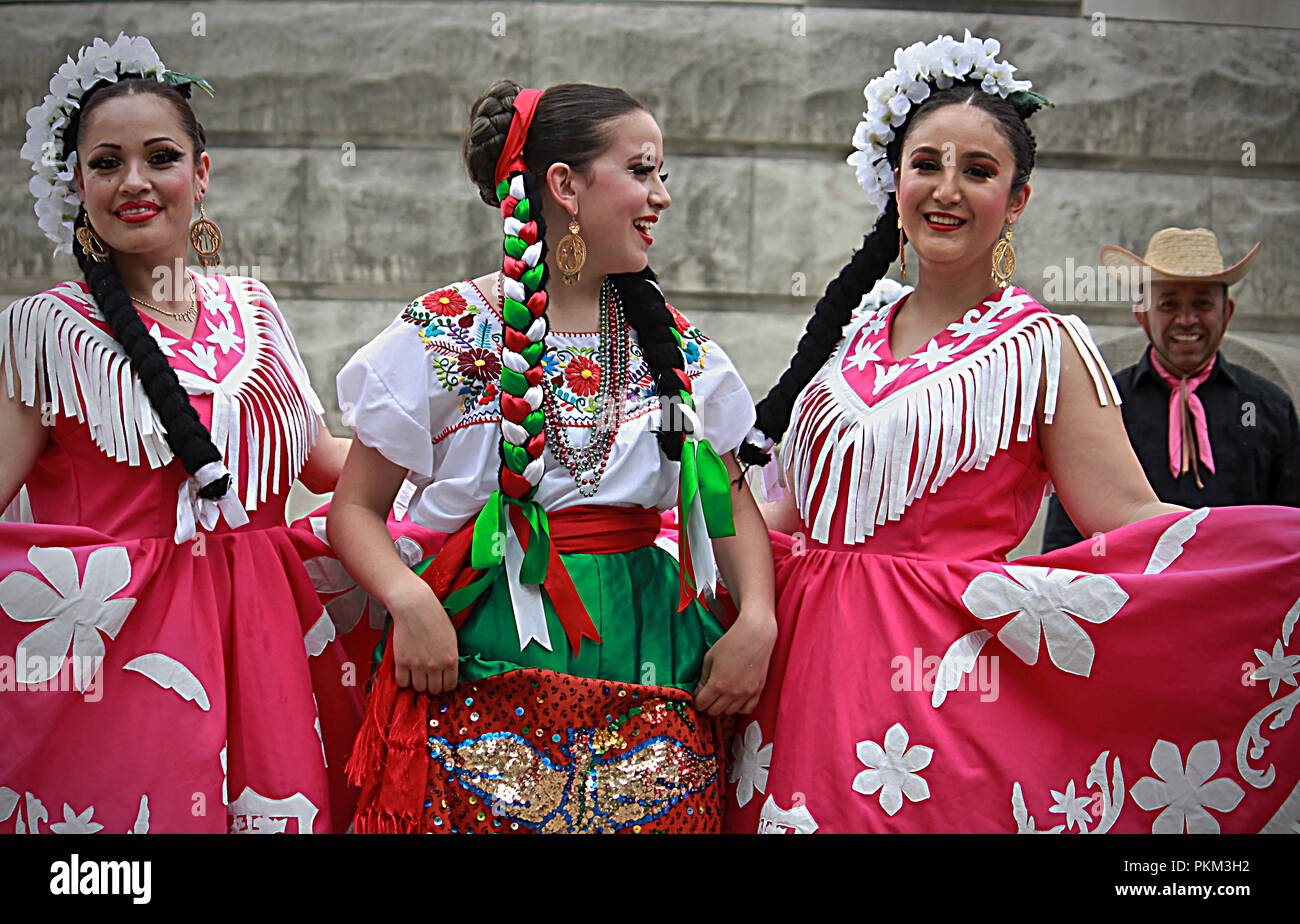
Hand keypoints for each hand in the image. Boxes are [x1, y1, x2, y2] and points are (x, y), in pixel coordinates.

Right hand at [388, 580, 459, 694]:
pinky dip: (404, 679)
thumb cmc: (434, 618)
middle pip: (434, 690)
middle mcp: (436, 666)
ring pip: (418, 688)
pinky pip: (402, 682)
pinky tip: (405, 670)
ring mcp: (418, 665)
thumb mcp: (451, 638)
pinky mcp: (402, 662)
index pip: (449, 686)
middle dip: (431, 684)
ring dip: (417, 682)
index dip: (444, 684)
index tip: (439, 680)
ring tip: (416, 671)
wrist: (414, 606)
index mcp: (451, 660)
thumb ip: (450, 658)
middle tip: (427, 675)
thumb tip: (447, 673)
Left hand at [693, 611, 776, 716]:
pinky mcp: (757, 691)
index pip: (702, 704)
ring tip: (721, 697)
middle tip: (708, 697)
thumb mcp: (709, 658)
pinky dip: (739, 708)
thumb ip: (703, 679)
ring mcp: (746, 694)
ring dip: (723, 707)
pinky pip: (747, 710)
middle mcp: (732, 693)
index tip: (698, 697)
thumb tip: (698, 692)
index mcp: (717, 684)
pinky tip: (736, 699)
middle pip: (714, 712)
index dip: (697, 702)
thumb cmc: (730, 643)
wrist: (755, 635)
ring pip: (730, 713)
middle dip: (708, 706)